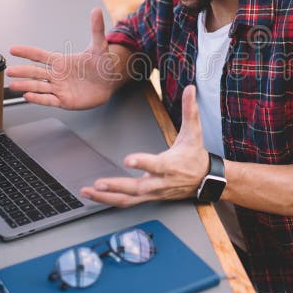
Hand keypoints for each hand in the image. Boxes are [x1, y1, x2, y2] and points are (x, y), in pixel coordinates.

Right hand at [6, 7, 120, 109]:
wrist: (110, 82)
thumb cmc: (102, 64)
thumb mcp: (99, 46)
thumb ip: (96, 29)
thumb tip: (96, 10)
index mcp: (61, 61)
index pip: (40, 56)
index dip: (27, 52)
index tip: (13, 49)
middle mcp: (57, 75)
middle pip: (35, 72)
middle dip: (22, 72)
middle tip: (9, 71)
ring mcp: (60, 88)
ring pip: (39, 87)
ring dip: (26, 86)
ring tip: (13, 85)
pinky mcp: (65, 100)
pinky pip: (49, 100)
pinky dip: (39, 98)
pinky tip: (28, 96)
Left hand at [80, 85, 209, 206]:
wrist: (204, 180)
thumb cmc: (195, 156)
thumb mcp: (194, 132)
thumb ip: (190, 110)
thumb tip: (190, 89)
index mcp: (170, 165)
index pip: (156, 165)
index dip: (143, 162)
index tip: (128, 159)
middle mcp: (160, 182)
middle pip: (138, 187)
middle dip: (118, 186)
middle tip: (99, 183)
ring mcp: (153, 192)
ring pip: (129, 199)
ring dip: (107, 197)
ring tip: (89, 191)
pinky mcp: (147, 197)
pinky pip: (126, 202)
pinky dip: (109, 200)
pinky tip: (95, 195)